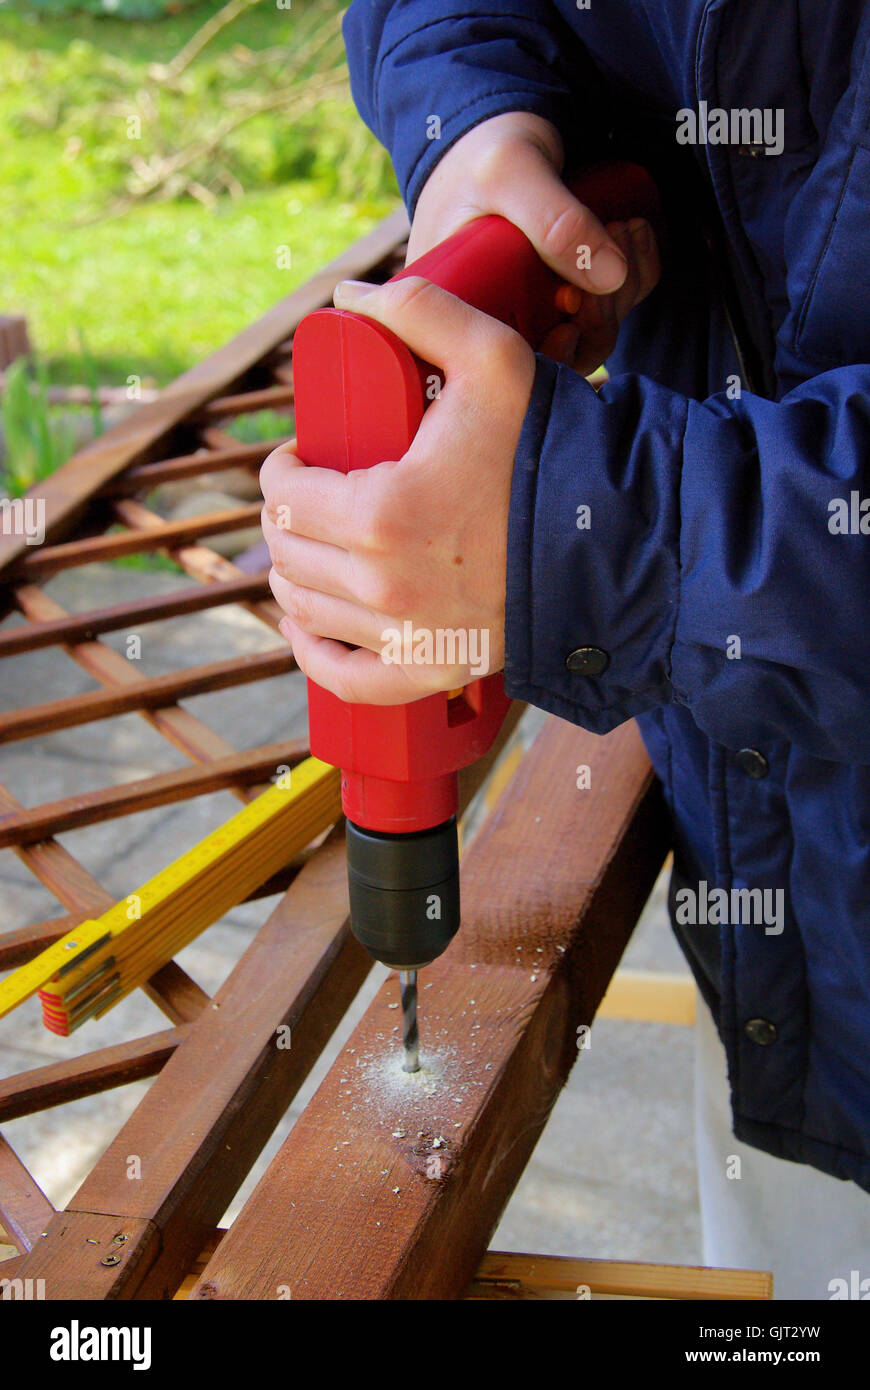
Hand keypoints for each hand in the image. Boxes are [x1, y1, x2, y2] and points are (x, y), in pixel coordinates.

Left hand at [260, 277, 533, 703]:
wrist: (616, 543)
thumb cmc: (554, 452)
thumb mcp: (495, 361)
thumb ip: (422, 312)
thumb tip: (350, 297)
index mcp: (378, 512)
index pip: (283, 491)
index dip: (282, 465)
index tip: (302, 455)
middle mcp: (381, 585)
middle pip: (288, 549)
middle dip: (286, 514)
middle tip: (309, 494)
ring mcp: (405, 637)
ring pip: (304, 606)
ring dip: (294, 572)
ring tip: (310, 546)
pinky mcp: (430, 671)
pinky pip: (345, 678)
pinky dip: (315, 653)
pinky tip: (307, 627)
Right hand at [408, 112, 660, 375]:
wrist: (493, 129)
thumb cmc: (483, 152)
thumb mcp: (509, 172)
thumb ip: (552, 220)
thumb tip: (609, 280)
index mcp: (460, 317)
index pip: (512, 371)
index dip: (556, 353)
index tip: (576, 301)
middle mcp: (496, 326)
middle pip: (562, 359)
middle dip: (602, 311)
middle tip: (612, 239)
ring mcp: (535, 313)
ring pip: (596, 335)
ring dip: (627, 287)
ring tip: (625, 227)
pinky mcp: (566, 293)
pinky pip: (613, 305)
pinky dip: (638, 272)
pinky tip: (634, 233)